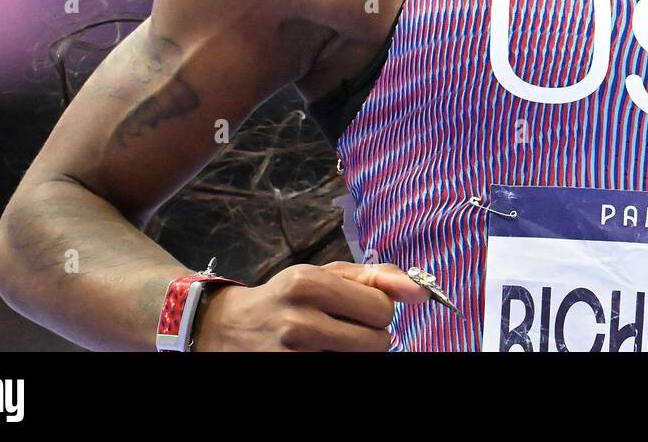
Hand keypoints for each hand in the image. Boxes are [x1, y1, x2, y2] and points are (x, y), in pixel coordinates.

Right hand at [191, 261, 429, 350]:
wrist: (227, 329)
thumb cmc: (287, 297)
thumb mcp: (324, 273)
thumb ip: (375, 276)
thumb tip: (421, 292)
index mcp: (310, 283)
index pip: (382, 308)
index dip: (378, 310)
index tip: (358, 308)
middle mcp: (299, 321)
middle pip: (378, 341)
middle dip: (370, 335)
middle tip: (344, 328)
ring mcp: (292, 356)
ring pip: (362, 361)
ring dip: (355, 353)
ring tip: (330, 342)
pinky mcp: (289, 374)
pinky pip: (341, 372)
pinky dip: (338, 364)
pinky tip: (317, 354)